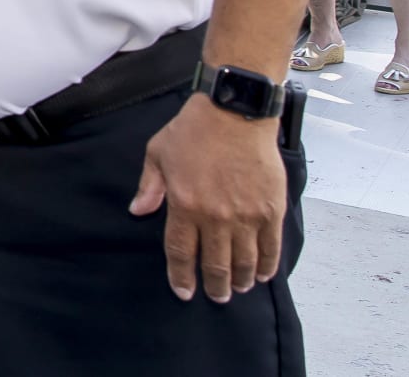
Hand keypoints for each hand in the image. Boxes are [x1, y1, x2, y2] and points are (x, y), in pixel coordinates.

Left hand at [129, 94, 285, 303]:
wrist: (235, 112)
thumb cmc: (194, 130)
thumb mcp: (158, 153)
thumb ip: (149, 186)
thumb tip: (137, 211)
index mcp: (184, 205)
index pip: (181, 253)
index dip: (182, 276)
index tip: (184, 291)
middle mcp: (216, 216)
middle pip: (214, 264)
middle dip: (214, 286)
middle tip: (216, 296)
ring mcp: (247, 215)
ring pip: (244, 261)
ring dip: (240, 280)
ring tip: (237, 288)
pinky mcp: (271, 209)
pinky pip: (271, 247)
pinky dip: (267, 265)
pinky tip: (262, 274)